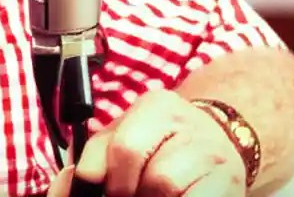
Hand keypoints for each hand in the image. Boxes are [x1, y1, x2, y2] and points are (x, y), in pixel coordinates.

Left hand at [47, 90, 245, 196]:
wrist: (226, 140)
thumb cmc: (165, 145)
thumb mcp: (127, 137)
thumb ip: (94, 158)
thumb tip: (66, 186)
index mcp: (154, 106)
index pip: (114, 143)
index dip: (96, 176)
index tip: (98, 189)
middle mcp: (184, 121)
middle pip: (133, 158)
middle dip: (121, 188)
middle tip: (124, 194)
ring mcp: (209, 152)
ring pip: (162, 183)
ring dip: (150, 196)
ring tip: (152, 195)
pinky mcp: (227, 182)